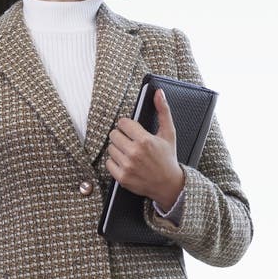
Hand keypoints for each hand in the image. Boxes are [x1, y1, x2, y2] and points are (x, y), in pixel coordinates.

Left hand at [105, 88, 184, 210]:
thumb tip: (158, 93)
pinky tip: (126, 162)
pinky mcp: (122, 177)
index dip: (127, 125)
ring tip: (129, 151)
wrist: (169, 185)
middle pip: (114, 134)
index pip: (122, 123)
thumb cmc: (168, 158)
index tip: (132, 129)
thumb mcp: (169, 133)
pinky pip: (108, 163)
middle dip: (122, 136)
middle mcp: (134, 153)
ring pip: (110, 148)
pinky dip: (115, 162)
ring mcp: (127, 166)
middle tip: (131, 141)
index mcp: (145, 140)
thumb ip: (163, 110)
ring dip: (118, 148)